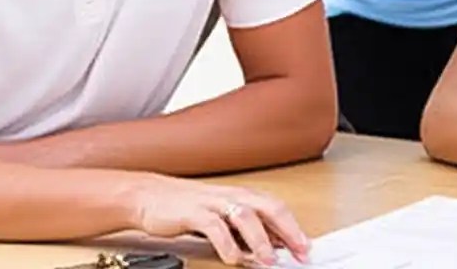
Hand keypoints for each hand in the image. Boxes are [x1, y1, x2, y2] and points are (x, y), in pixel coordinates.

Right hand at [121, 173, 310, 265]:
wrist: (149, 196)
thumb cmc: (189, 208)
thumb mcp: (224, 217)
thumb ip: (248, 230)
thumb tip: (275, 244)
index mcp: (244, 196)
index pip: (277, 209)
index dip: (295, 228)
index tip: (306, 248)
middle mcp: (233, 196)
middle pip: (269, 208)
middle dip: (288, 231)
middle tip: (299, 251)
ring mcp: (213, 202)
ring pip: (245, 217)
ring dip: (260, 240)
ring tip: (268, 260)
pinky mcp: (193, 212)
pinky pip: (214, 226)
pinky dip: (226, 243)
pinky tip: (232, 258)